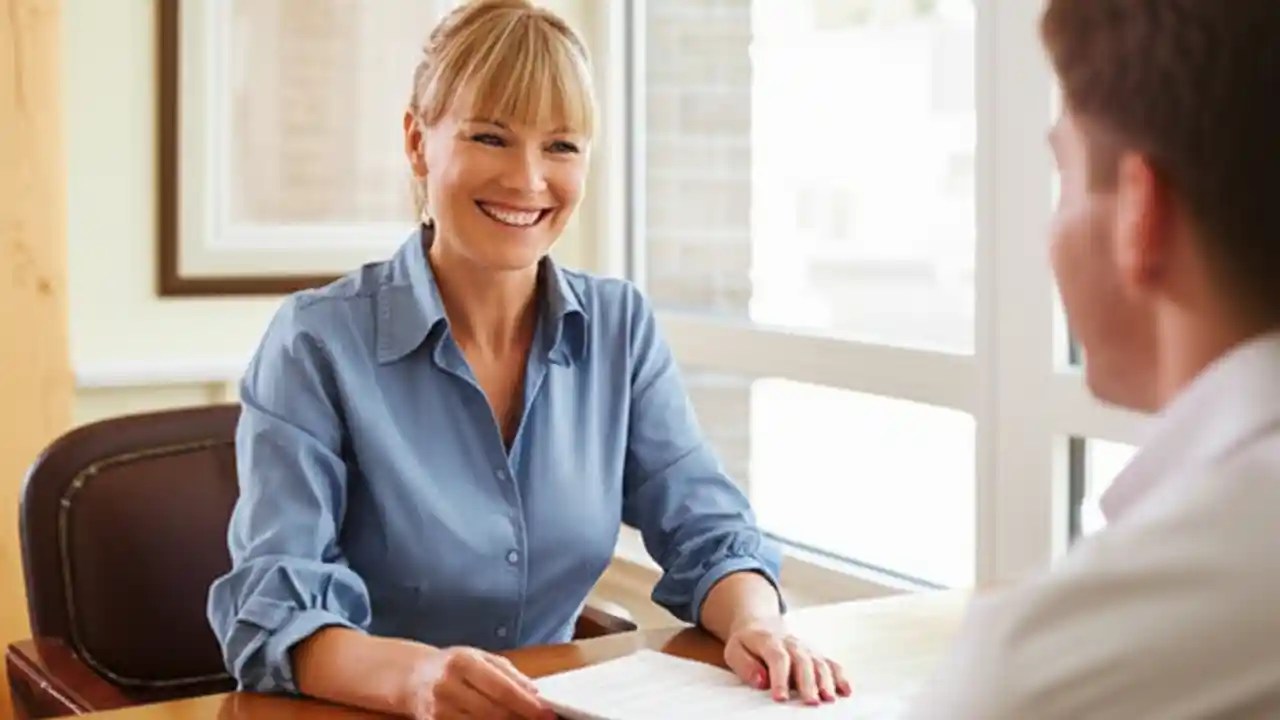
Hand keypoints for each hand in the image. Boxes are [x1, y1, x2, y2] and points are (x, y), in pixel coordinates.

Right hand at [399, 646, 554, 718]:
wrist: (412, 676)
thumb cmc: (452, 664)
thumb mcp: (480, 657)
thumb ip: (508, 673)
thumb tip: (534, 693)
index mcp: (463, 662)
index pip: (502, 688)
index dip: (526, 704)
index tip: (546, 713)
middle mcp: (448, 686)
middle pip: (493, 711)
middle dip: (520, 718)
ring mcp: (439, 709)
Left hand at [723, 617, 851, 705]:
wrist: (759, 624)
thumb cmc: (746, 643)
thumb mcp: (734, 650)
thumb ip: (745, 665)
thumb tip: (761, 680)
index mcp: (769, 641)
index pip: (777, 659)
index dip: (780, 678)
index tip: (780, 698)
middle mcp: (791, 644)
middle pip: (802, 662)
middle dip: (808, 683)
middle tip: (811, 702)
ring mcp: (806, 649)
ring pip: (819, 663)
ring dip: (826, 681)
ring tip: (829, 698)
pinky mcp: (815, 655)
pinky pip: (830, 664)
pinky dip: (840, 676)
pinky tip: (846, 690)